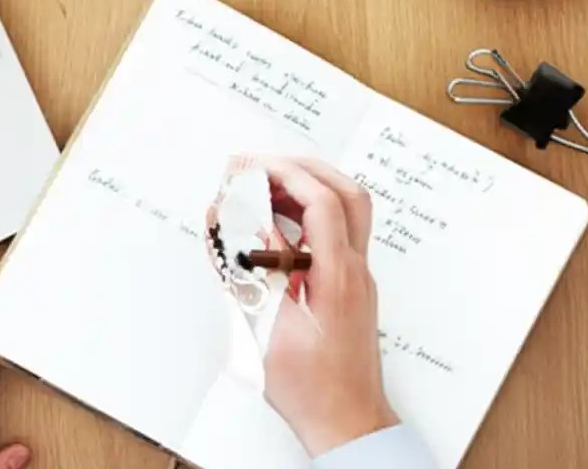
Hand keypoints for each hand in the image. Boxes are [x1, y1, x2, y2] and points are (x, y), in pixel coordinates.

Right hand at [260, 158, 398, 456]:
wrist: (347, 422)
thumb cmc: (311, 388)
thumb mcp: (266, 329)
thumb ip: (248, 273)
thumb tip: (232, 229)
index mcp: (338, 277)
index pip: (322, 202)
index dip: (285, 174)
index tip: (251, 167)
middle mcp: (354, 271)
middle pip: (345, 193)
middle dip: (301, 168)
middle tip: (260, 165)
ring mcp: (355, 278)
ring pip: (345, 211)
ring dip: (306, 189)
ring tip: (262, 190)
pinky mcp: (348, 288)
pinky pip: (334, 235)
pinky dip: (306, 217)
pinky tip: (275, 228)